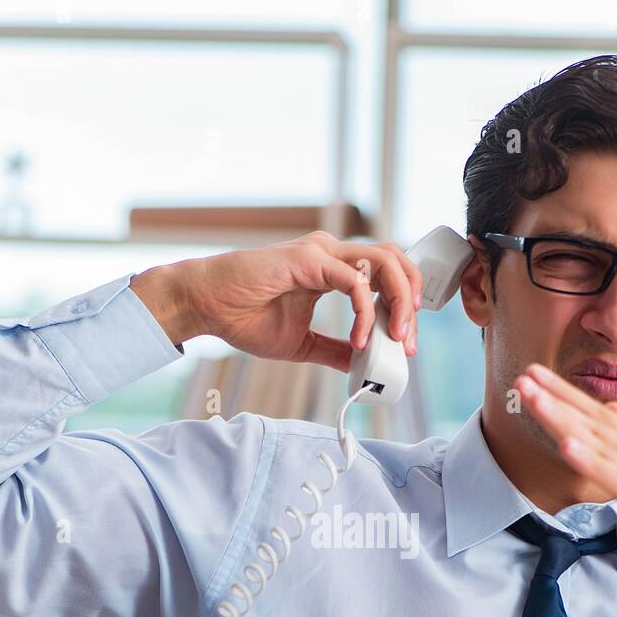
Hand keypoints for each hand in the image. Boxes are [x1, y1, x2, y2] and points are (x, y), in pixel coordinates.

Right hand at [130, 231, 423, 371]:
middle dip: (411, 303)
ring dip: (398, 301)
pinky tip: (359, 338)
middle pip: (395, 263)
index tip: (406, 343)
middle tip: (408, 343)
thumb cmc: (244, 317)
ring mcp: (321, 252)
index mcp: (332, 269)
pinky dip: (364, 310)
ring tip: (396, 337)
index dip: (404, 306)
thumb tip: (362, 365)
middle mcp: (331, 253)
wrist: (206, 306)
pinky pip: (353, 280)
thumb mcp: (302, 344)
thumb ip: (334, 350)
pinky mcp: (308, 259)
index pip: (386, 275)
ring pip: (384, 262)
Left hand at [517, 363, 616, 616]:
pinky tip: (567, 445)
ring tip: (534, 400)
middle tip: (523, 378)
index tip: (532, 375)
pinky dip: (592, 463)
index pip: (602, 419)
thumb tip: (611, 413)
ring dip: (565, 421)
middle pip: (600, 425)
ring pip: (604, 447)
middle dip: (558, 400)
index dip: (566, 396)